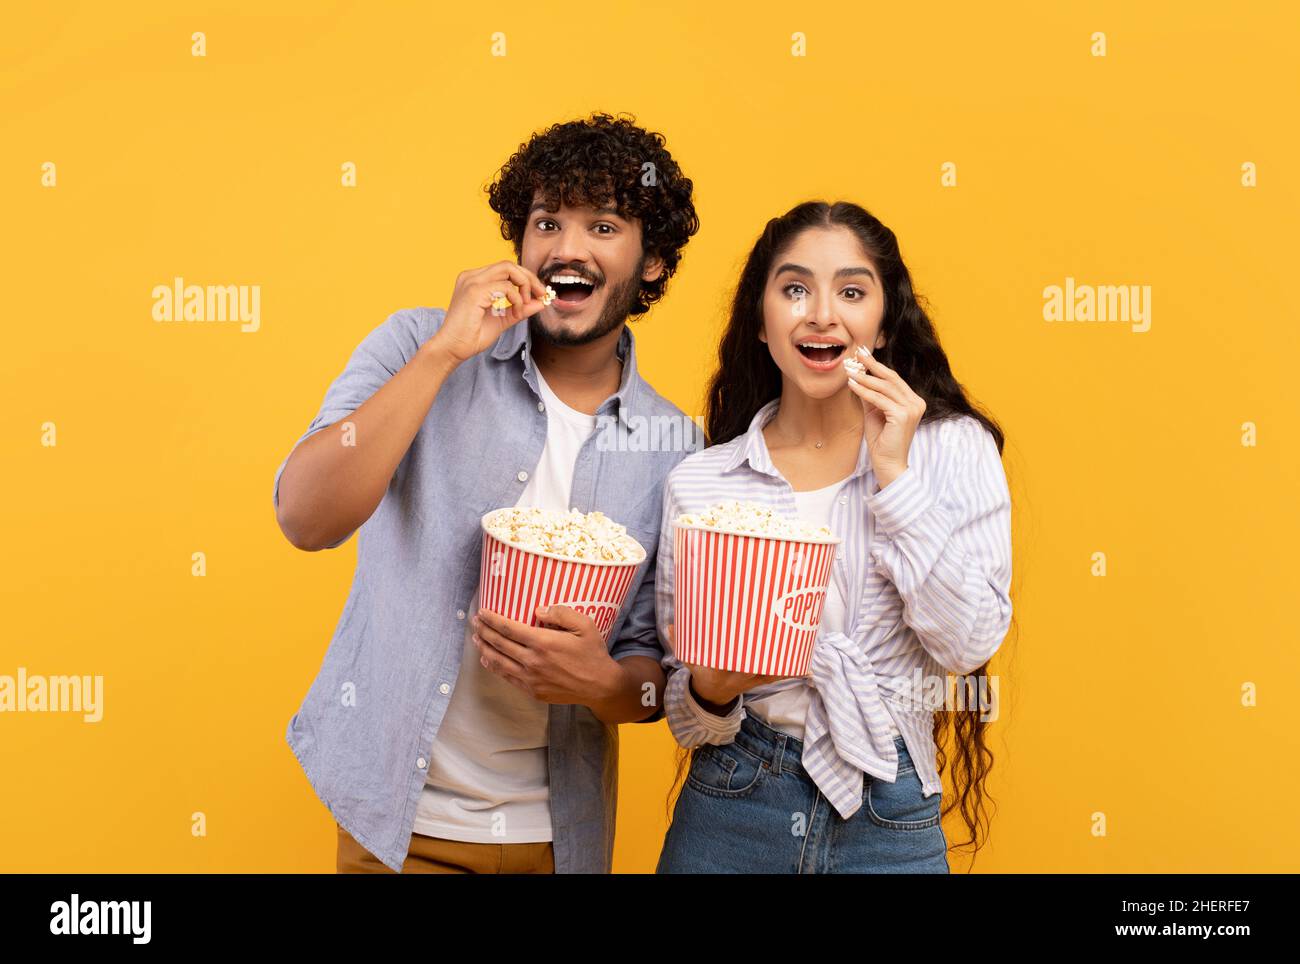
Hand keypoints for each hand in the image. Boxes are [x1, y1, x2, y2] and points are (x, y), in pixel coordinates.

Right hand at [428, 261, 549, 365]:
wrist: (452, 349)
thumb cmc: (471, 336)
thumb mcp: (502, 319)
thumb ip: (520, 309)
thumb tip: (541, 302)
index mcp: (475, 279)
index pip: (506, 268)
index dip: (526, 278)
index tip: (540, 294)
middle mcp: (472, 276)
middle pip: (509, 264)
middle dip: (529, 278)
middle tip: (542, 295)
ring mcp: (472, 281)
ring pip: (508, 269)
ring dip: (524, 285)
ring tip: (525, 305)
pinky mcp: (474, 291)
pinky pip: (505, 287)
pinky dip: (516, 299)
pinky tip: (515, 312)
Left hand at [473, 605, 619, 705]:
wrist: (600, 686)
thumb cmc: (593, 653)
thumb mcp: (585, 625)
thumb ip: (561, 613)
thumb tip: (538, 610)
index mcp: (543, 642)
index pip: (508, 628)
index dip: (492, 619)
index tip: (483, 612)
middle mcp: (533, 661)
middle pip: (499, 644)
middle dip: (484, 631)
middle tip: (475, 622)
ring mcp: (531, 679)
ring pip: (498, 662)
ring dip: (484, 649)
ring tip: (476, 639)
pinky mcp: (533, 691)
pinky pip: (507, 678)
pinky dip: (494, 668)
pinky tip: (488, 660)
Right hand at [665, 626, 789, 708]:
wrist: (711, 697)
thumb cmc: (702, 674)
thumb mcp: (688, 660)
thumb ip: (680, 641)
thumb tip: (671, 624)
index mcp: (722, 669)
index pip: (735, 658)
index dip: (746, 649)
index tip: (753, 632)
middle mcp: (740, 675)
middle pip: (761, 661)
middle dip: (772, 646)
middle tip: (785, 624)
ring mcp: (753, 679)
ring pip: (773, 669)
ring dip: (786, 656)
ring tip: (801, 639)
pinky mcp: (761, 681)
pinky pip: (778, 676)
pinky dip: (791, 671)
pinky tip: (805, 666)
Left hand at [844, 345, 924, 486]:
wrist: (887, 464)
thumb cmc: (881, 441)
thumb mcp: (874, 413)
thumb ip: (870, 396)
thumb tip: (858, 377)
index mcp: (913, 401)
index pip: (893, 379)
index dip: (877, 366)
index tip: (863, 354)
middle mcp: (916, 402)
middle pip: (891, 378)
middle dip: (872, 364)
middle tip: (856, 352)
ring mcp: (912, 409)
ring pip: (884, 387)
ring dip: (864, 377)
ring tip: (848, 369)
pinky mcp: (902, 416)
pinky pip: (879, 399)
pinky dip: (864, 391)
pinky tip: (851, 384)